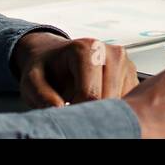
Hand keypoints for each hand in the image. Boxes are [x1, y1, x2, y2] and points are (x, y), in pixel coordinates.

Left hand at [12, 32, 138, 107]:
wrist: (54, 58)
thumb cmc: (46, 69)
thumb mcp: (32, 81)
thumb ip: (43, 96)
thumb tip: (60, 110)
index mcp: (87, 49)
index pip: (91, 94)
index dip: (79, 112)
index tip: (68, 116)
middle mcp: (112, 52)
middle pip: (110, 100)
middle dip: (93, 113)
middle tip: (76, 113)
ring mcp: (125, 64)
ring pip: (122, 103)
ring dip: (105, 112)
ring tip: (83, 105)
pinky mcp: (132, 76)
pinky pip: (128, 103)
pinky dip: (113, 110)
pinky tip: (96, 104)